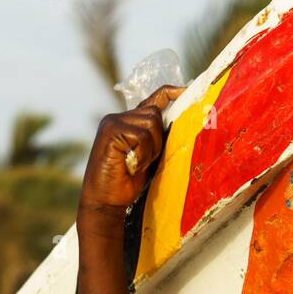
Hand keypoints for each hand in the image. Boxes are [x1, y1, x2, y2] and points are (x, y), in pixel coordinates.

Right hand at [78, 85, 183, 224]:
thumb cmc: (125, 185)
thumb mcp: (147, 158)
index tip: (187, 91)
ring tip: (137, 164)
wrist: (105, 203)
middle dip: (158, 139)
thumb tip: (179, 125)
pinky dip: (142, 154)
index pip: (154, 99)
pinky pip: (141, 136)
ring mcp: (113, 122)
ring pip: (151, 123)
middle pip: (155, 113)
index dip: (171, 93)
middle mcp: (120, 117)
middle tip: (145, 161)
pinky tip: (131, 166)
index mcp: (129, 122)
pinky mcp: (110, 130)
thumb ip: (156, 140)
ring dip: (151, 148)